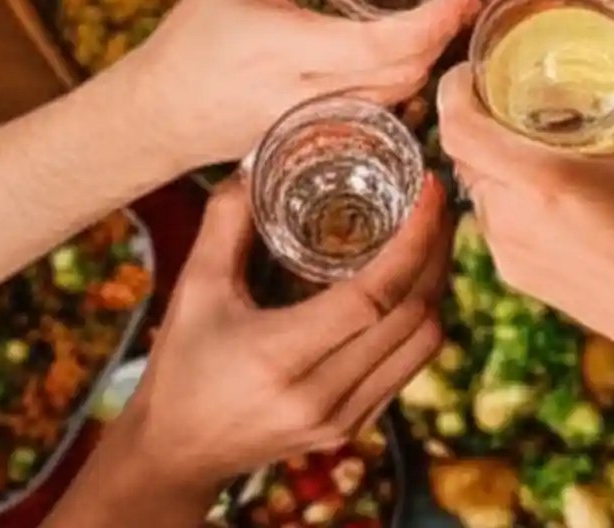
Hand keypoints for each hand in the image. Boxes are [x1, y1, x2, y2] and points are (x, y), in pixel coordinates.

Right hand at [115, 0, 480, 167]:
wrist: (161, 112)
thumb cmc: (195, 39)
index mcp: (289, 48)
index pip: (382, 43)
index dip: (432, 24)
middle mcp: (307, 94)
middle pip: (402, 74)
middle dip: (439, 39)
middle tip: (457, 4)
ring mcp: (314, 124)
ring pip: (394, 98)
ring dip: (421, 62)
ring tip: (432, 26)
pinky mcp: (317, 138)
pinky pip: (374, 112)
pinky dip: (395, 84)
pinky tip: (397, 58)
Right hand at [122, 175, 449, 489]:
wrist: (176, 453)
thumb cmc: (181, 366)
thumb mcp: (194, 287)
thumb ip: (227, 220)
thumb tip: (261, 160)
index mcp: (281, 357)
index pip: (374, 297)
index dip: (413, 240)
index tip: (428, 192)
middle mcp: (323, 396)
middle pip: (413, 317)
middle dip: (436, 252)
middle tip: (436, 203)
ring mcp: (345, 418)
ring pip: (423, 345)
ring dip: (436, 286)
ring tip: (432, 238)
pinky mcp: (355, 427)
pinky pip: (410, 367)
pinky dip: (420, 320)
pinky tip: (413, 285)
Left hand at [436, 43, 613, 354]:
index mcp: (543, 183)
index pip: (457, 125)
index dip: (454, 89)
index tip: (475, 67)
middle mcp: (512, 220)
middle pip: (461, 150)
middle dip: (476, 115)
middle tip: (508, 89)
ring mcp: (506, 252)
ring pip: (473, 183)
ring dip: (490, 154)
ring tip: (529, 133)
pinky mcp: (513, 274)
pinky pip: (488, 216)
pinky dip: (504, 191)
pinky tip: (544, 184)